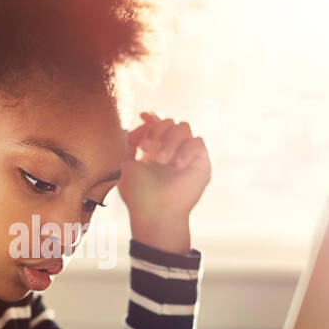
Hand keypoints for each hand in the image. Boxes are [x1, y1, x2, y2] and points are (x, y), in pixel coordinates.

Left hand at [118, 112, 210, 252]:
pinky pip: (198, 141)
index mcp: (154, 151)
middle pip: (169, 121)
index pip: (157, 125)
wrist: (155, 213)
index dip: (151, 118)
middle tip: (148, 149)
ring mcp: (187, 156)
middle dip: (157, 131)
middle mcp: (171, 151)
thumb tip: (142, 122)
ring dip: (169, 140)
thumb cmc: (138, 194)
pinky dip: (185, 150)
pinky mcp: (202, 163)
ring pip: (183, 126)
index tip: (143, 116)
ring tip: (161, 160)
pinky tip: (176, 165)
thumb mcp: (126, 164)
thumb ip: (131, 140)